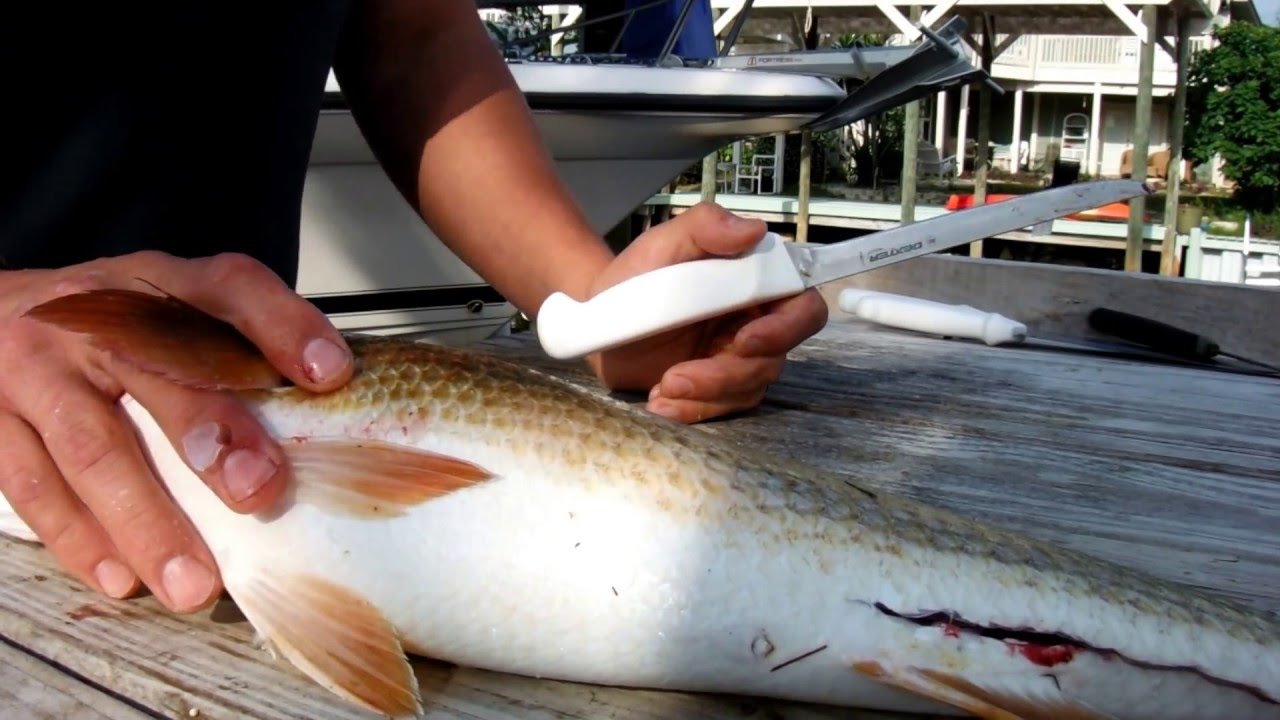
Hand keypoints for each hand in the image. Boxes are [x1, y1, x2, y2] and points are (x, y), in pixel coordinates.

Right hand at [0, 252, 352, 611]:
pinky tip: (122, 578)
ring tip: (194, 583)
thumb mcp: (173, 316)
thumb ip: (236, 357)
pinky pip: (32, 484)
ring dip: (147, 521)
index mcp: (160, 284)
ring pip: (91, 446)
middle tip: (260, 491)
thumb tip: (328, 437)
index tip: (330, 373)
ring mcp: (33, 366)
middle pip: (157, 369)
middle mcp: (96, 317)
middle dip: (212, 434)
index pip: (229, 288)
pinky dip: (79, 538)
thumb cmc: (114, 332)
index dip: (282, 326)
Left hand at [586, 203, 827, 423]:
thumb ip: (706, 226)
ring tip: (661, 388)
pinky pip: (720, 407)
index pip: (802, 307)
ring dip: (705, 394)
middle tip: (678, 376)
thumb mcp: (664, 242)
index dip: (786, 328)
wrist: (602, 318)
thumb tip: (754, 230)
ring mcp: (737, 358)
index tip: (745, 340)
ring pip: (747, 388)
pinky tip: (659, 403)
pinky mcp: (716, 387)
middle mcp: (756, 322)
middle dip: (729, 374)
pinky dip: (691, 410)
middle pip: (775, 358)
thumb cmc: (637, 275)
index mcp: (756, 284)